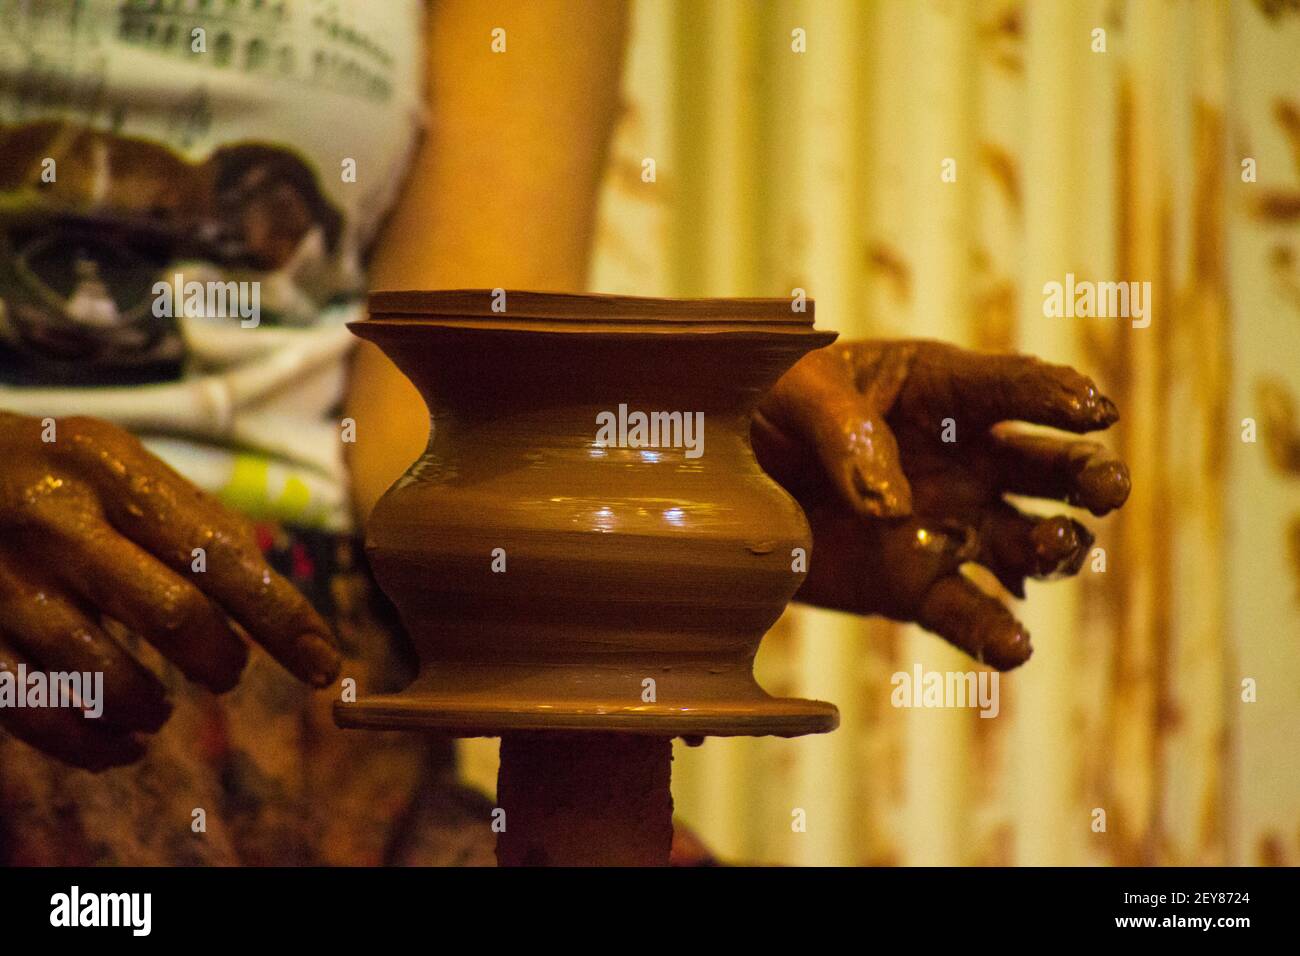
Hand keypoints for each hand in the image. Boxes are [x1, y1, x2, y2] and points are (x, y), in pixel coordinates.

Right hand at [0, 412, 340, 769]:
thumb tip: (274, 595)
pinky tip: (122, 744)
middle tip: (229, 671)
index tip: (325, 663)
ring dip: (154, 708)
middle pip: (170, 616)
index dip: (282, 618)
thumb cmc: (57, 473)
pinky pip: (38, 716)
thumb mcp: (124, 465)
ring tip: (163, 707)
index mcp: (111, 472)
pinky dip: (93, 746)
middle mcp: (56, 523)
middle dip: (221, 660)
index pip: (221, 555)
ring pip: (105, 678)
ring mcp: (4, 585)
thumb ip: (196, 522)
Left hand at [754, 340, 1129, 669]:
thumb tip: (894, 505)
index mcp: (938, 389)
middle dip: (1085, 474)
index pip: (1009, 387)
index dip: (1055, 395)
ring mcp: (947, 524)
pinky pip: (967, 612)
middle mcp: (962, 459)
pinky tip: (1014, 650)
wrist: (722, 484)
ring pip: (1026, 542)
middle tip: (1106, 487)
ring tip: (1051, 549)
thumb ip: (842, 432)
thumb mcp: (790, 392)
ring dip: (1055, 548)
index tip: (1093, 410)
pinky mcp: (916, 585)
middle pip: (1045, 466)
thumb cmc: (760, 410)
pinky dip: (992, 635)